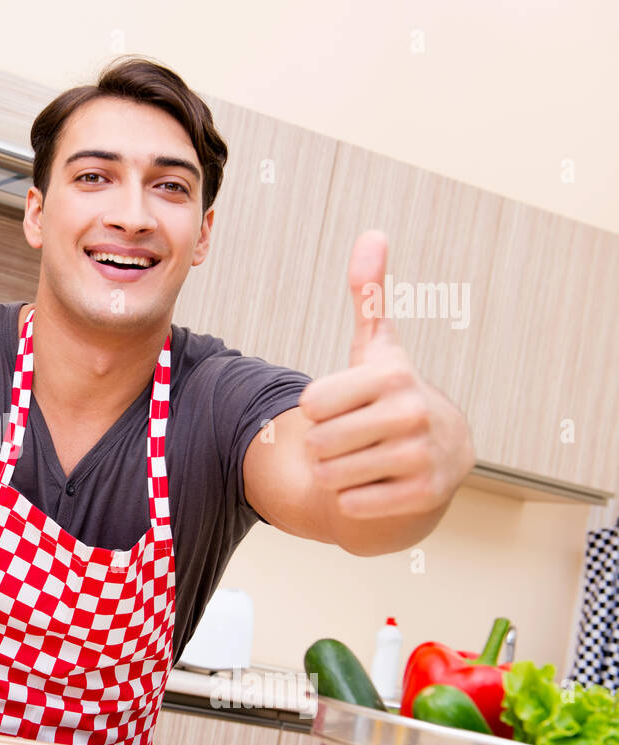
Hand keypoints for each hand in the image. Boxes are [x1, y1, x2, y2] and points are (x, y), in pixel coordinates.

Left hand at [297, 231, 474, 519]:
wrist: (440, 454)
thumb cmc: (392, 395)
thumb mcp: (378, 347)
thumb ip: (368, 296)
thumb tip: (372, 234)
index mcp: (391, 376)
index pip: (309, 404)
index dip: (317, 410)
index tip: (344, 404)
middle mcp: (411, 414)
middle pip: (317, 443)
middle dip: (324, 445)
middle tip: (353, 437)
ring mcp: (419, 457)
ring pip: (330, 476)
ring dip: (335, 474)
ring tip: (362, 459)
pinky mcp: (421, 497)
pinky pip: (350, 506)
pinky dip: (352, 501)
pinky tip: (377, 484)